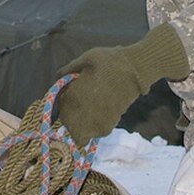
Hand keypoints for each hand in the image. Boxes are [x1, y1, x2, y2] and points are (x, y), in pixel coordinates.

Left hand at [56, 23, 188, 144]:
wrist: (135, 69)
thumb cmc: (109, 61)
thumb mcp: (85, 59)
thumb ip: (69, 69)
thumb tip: (58, 77)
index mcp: (74, 96)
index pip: (61, 113)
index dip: (63, 108)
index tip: (69, 100)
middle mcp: (83, 113)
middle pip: (70, 129)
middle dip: (72, 122)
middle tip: (79, 108)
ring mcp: (98, 120)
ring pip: (84, 134)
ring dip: (84, 126)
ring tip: (91, 111)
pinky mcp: (111, 123)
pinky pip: (98, 132)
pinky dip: (97, 126)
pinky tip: (101, 112)